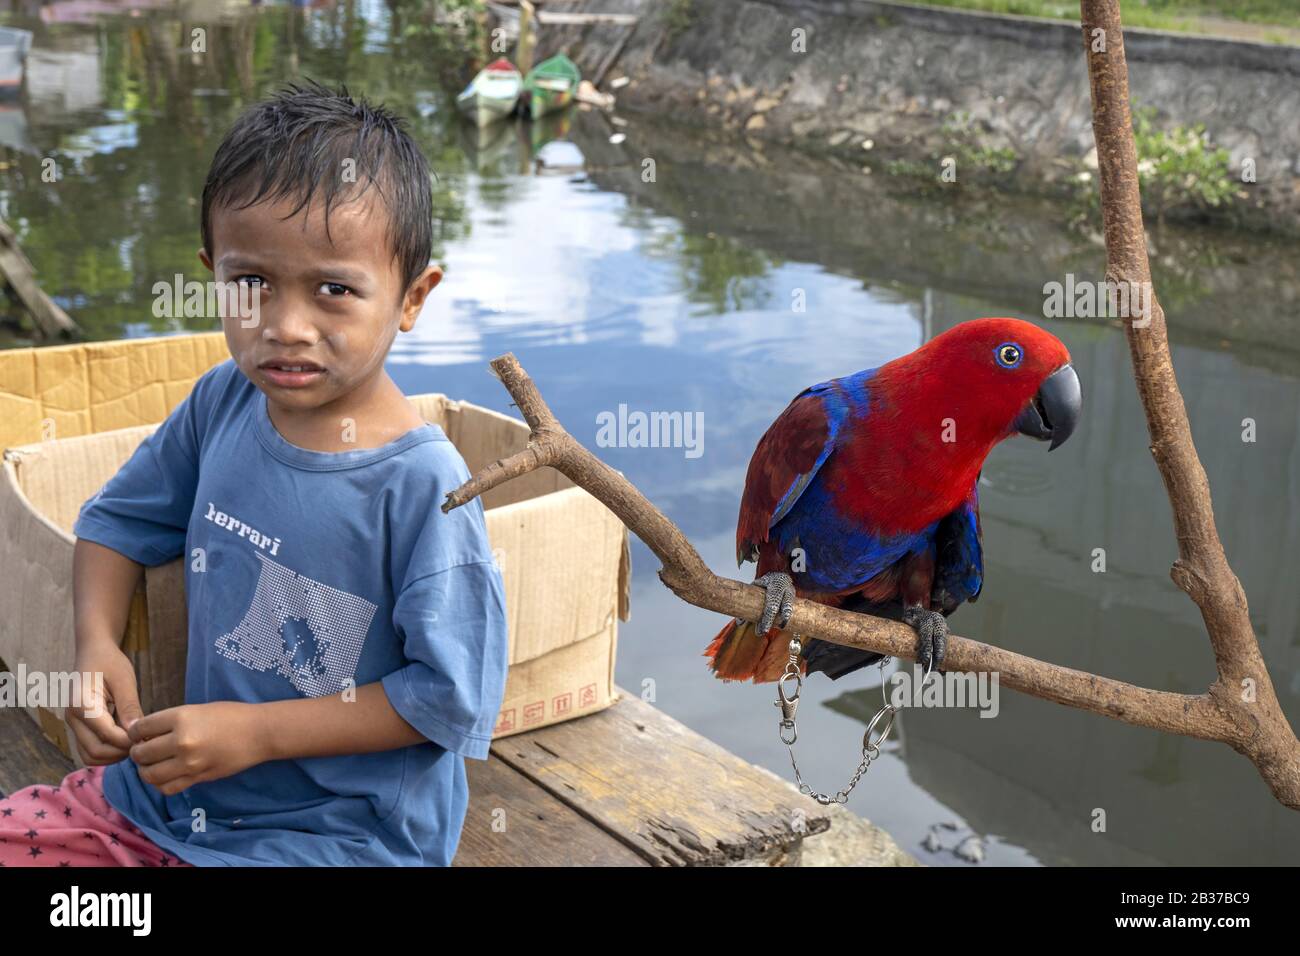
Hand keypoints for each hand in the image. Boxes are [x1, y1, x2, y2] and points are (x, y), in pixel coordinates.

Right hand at [67, 640, 145, 765]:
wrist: (93, 653)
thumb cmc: (109, 662)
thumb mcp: (124, 679)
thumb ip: (129, 705)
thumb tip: (137, 732)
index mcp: (81, 703)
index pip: (106, 734)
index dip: (128, 740)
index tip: (149, 737)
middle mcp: (72, 718)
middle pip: (95, 751)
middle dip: (122, 752)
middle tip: (144, 742)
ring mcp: (73, 725)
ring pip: (90, 756)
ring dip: (114, 756)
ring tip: (136, 742)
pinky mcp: (79, 728)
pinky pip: (90, 750)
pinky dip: (107, 752)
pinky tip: (126, 741)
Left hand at [127, 702, 267, 795]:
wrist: (259, 733)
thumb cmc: (231, 715)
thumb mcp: (197, 709)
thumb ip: (171, 721)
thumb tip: (144, 733)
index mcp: (181, 718)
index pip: (141, 729)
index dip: (134, 732)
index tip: (138, 734)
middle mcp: (181, 742)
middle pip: (141, 753)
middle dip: (137, 752)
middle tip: (142, 750)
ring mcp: (189, 763)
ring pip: (149, 774)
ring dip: (144, 770)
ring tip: (150, 765)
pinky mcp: (197, 778)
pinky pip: (167, 788)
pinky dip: (159, 784)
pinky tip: (164, 776)